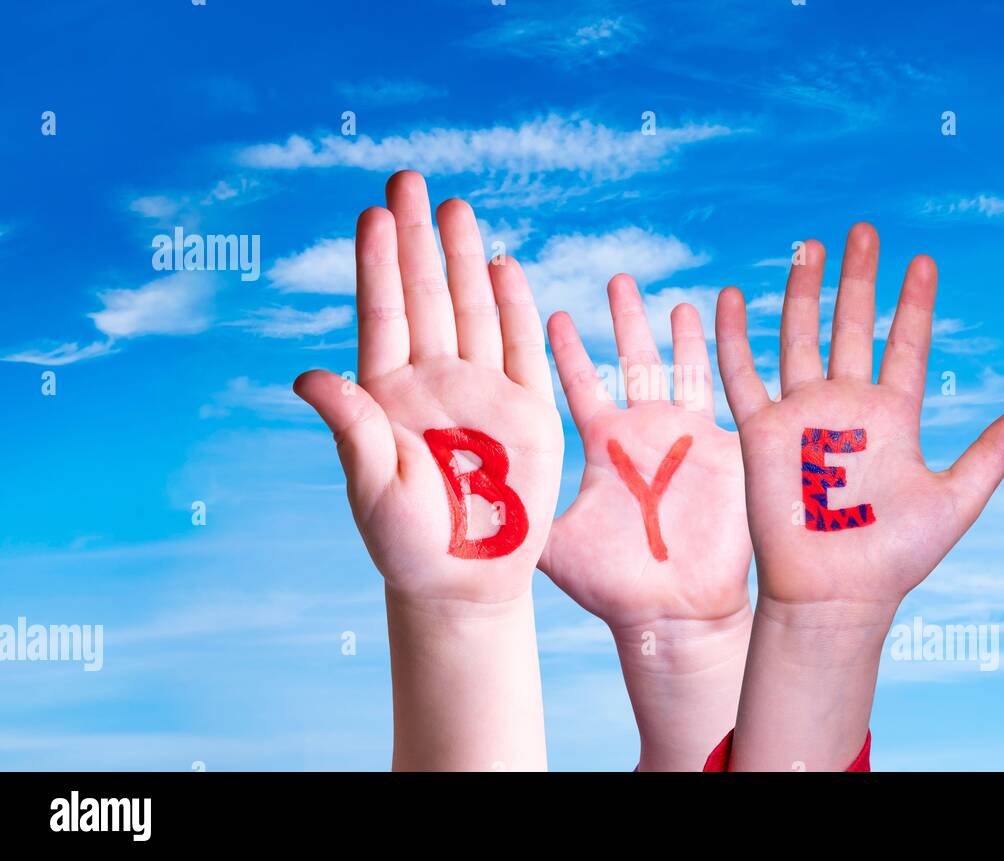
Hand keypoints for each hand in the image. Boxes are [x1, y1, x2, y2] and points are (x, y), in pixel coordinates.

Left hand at [295, 172, 561, 603]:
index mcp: (387, 395)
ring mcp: (482, 392)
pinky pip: (522, 349)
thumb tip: (307, 374)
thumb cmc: (407, 543)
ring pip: (473, 310)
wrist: (465, 581)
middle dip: (418, 239)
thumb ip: (351, 427)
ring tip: (455, 207)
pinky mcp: (528, 411)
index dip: (378, 265)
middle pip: (426, 296)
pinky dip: (515, 307)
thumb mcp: (371, 487)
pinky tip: (504, 266)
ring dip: (464, 258)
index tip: (372, 214)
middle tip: (409, 179)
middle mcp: (433, 381)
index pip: (383, 315)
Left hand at [541, 274, 752, 769]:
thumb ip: (507, 504)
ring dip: (672, 329)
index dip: (563, 344)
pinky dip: (727, 345)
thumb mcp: (549, 542)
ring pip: (676, 364)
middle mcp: (637, 431)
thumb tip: (441, 486)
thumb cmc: (610, 587)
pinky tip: (725, 307)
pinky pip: (725, 386)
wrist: (673, 615)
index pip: (574, 378)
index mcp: (599, 443)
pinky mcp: (722, 446)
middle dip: (622, 318)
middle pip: (628, 357)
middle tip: (616, 277)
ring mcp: (681, 435)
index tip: (547, 305)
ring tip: (667, 293)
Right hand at [715, 223, 1003, 769]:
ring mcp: (802, 415)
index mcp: (893, 416)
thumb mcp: (955, 501)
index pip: (905, 344)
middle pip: (852, 326)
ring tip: (810, 248)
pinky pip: (743, 375)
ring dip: (802, 292)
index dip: (914, 304)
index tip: (924, 262)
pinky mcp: (761, 432)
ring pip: (799, 337)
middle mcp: (847, 406)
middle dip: (858, 279)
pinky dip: (735, 336)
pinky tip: (733, 297)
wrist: (834, 595)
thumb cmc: (893, 557)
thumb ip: (990, 454)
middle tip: (865, 231)